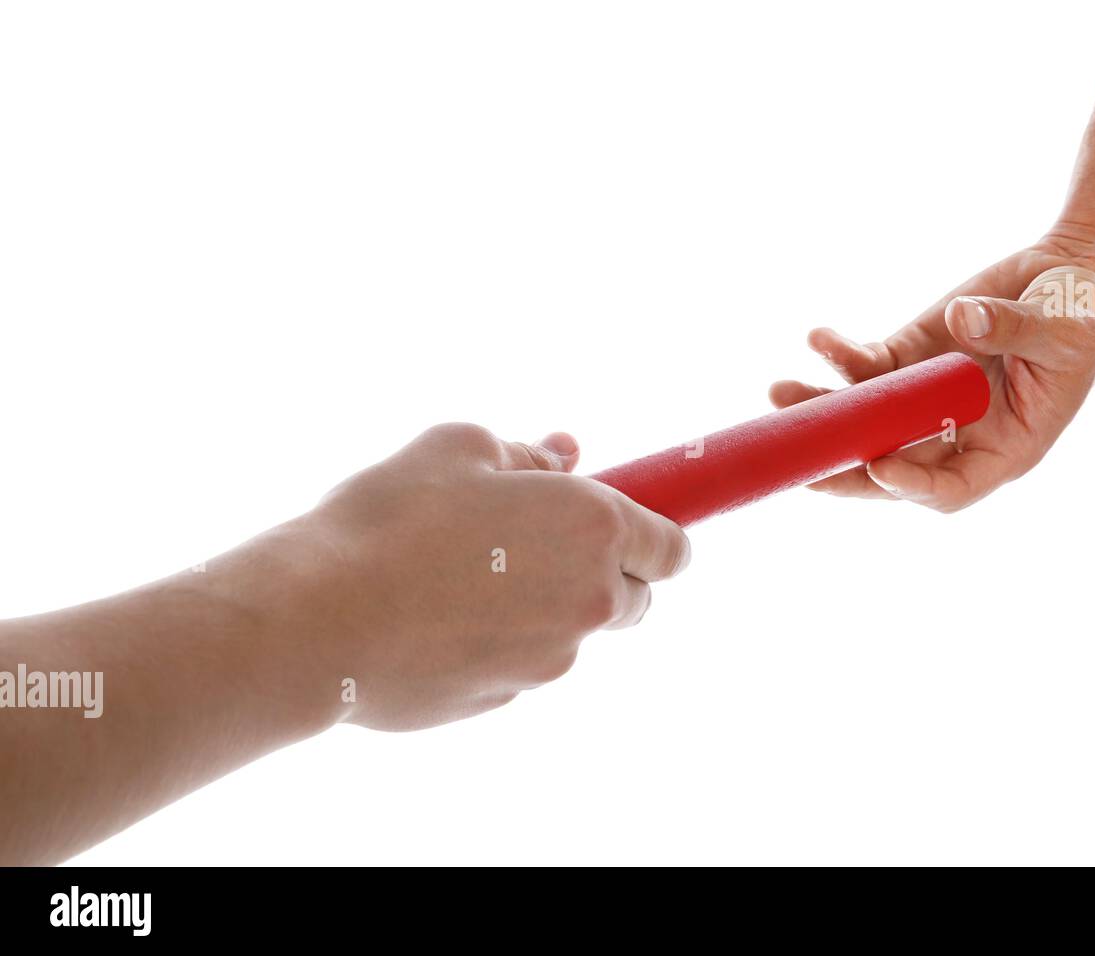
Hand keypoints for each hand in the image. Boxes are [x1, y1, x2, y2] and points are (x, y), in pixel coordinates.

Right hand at [290, 423, 690, 729]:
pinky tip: (437, 618)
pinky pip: (521, 662)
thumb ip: (528, 455)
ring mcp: (551, 660)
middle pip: (634, 598)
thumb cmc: (390, 519)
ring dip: (543, 606)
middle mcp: (590, 602)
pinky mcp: (507, 698)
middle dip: (602, 573)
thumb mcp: (459, 449)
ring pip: (572, 632)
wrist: (318, 620)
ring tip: (463, 575)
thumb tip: (565, 455)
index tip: (623, 525)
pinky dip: (499, 641)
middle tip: (532, 543)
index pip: (674, 548)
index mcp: (595, 529)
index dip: (654, 534)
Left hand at [770, 236, 1094, 510]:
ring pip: (865, 420)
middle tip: (798, 459)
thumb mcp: (1065, 324)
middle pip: (890, 465)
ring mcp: (928, 398)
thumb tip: (964, 322)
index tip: (879, 467)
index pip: (950, 488)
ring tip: (779, 394)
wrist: (1076, 272)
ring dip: (822, 411)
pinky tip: (819, 337)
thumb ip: (1013, 328)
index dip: (912, 485)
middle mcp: (958, 433)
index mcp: (1006, 449)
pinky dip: (840, 356)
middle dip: (842, 465)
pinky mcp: (911, 358)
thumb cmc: (1089, 313)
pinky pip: (866, 367)